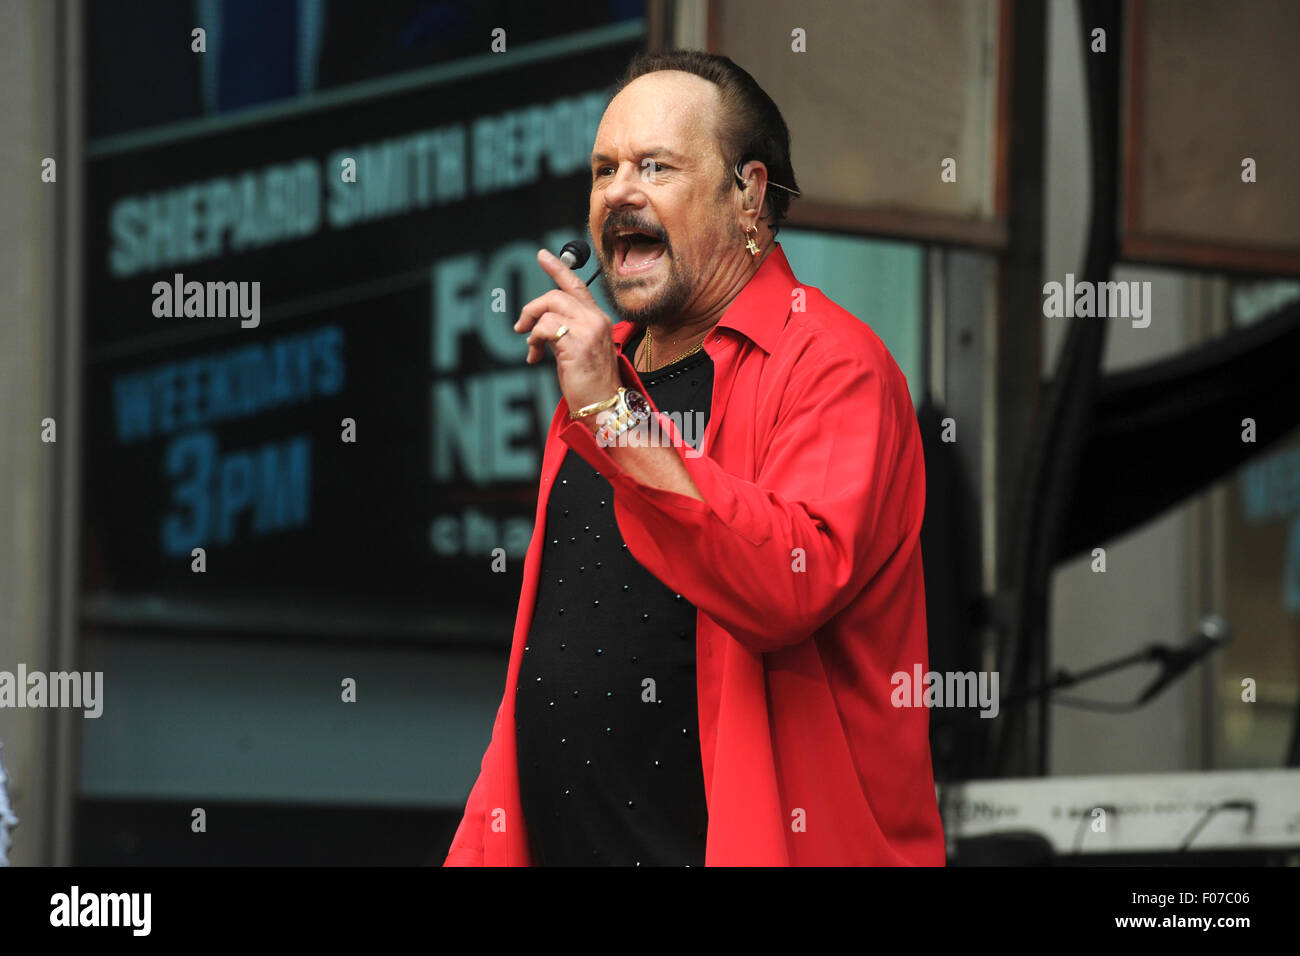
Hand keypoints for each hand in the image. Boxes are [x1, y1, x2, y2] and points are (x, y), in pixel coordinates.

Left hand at [514, 248, 622, 414]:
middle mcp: (596, 320)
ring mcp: (588, 331)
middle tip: (521, 327)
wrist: (605, 405)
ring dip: (531, 328)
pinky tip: (534, 356)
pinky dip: (534, 340)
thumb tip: (541, 323)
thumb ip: (568, 329)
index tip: (543, 256)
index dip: (558, 269)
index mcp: (598, 319)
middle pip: (556, 295)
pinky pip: (545, 328)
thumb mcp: (582, 347)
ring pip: (548, 309)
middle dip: (532, 308)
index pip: (577, 286)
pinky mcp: (577, 344)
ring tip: (532, 347)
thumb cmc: (592, 382)